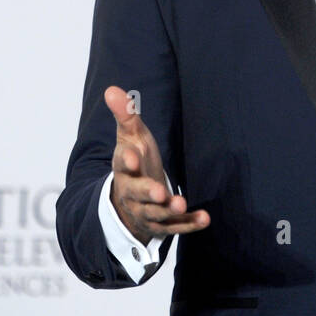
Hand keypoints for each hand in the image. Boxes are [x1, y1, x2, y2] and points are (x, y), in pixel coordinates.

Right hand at [105, 85, 209, 244]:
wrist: (130, 200)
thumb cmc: (135, 161)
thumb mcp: (130, 137)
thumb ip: (125, 115)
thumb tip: (111, 89)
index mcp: (124, 169)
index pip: (123, 164)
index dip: (127, 161)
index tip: (133, 158)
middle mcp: (133, 192)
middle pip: (138, 194)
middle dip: (148, 192)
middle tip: (159, 191)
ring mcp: (147, 211)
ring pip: (156, 213)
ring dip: (169, 210)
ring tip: (180, 203)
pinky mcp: (162, 225)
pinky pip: (176, 226)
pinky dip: (190, 224)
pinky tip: (205, 219)